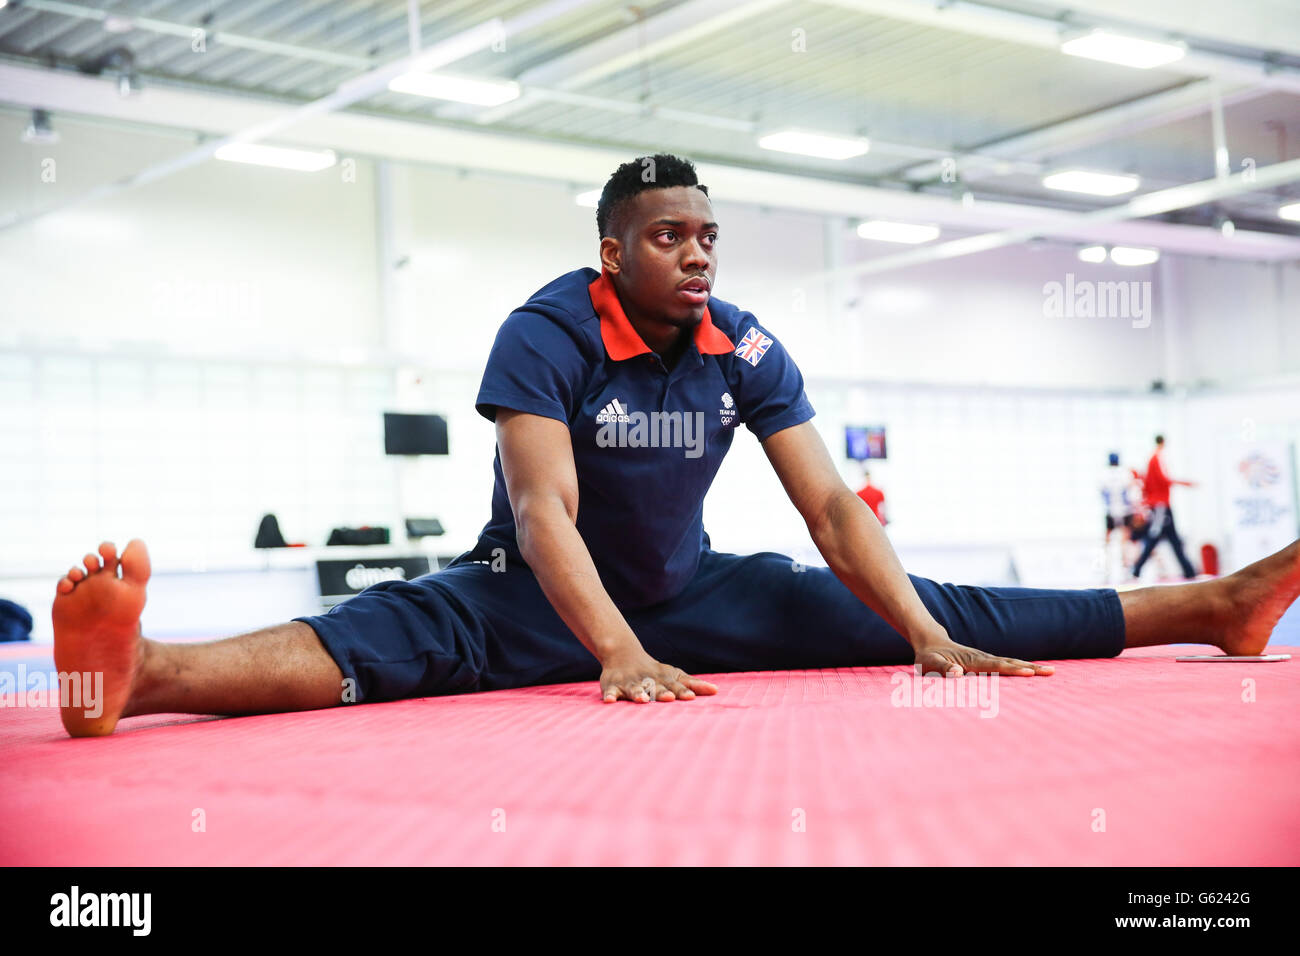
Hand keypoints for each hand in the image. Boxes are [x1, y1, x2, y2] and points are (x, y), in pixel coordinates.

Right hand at [599, 647, 717, 702]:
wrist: (623, 655)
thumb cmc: (655, 672)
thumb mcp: (674, 675)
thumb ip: (693, 684)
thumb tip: (716, 691)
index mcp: (663, 679)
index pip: (675, 685)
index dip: (683, 691)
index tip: (691, 697)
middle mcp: (647, 680)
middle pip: (655, 687)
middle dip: (662, 692)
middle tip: (670, 698)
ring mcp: (629, 683)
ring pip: (634, 688)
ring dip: (637, 693)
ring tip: (641, 699)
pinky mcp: (612, 686)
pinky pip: (610, 692)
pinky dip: (609, 696)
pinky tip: (610, 701)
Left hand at [913, 638, 1054, 677]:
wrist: (930, 641)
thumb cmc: (929, 657)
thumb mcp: (929, 664)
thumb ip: (942, 668)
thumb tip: (957, 672)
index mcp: (971, 661)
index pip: (995, 666)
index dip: (1012, 669)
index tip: (1029, 672)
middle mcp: (982, 658)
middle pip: (1010, 662)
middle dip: (1031, 668)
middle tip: (1052, 672)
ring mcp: (986, 658)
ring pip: (1012, 662)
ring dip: (1031, 667)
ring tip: (1051, 671)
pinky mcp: (987, 661)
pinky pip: (1007, 664)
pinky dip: (1022, 667)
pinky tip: (1035, 671)